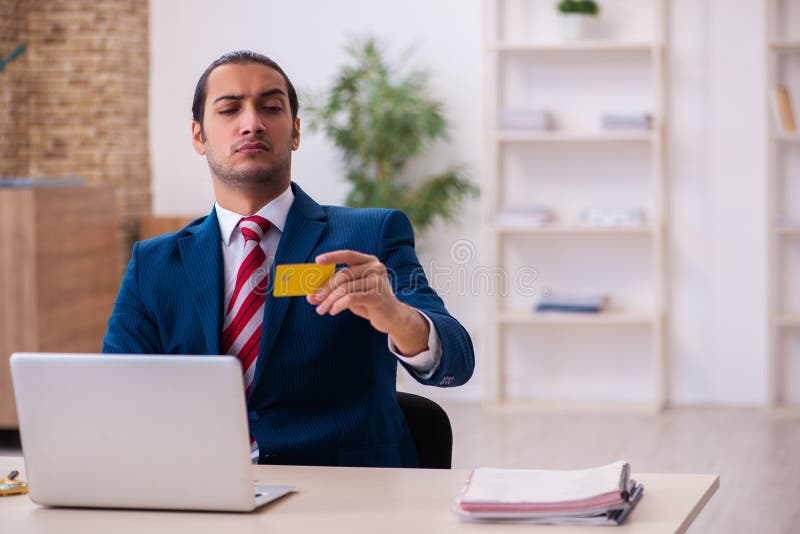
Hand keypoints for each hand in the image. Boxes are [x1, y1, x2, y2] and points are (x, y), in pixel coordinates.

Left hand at [307, 250, 429, 354]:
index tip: (317, 261)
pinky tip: (333, 311)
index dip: (332, 257)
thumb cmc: (370, 301)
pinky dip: (338, 305)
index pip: (348, 255)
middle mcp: (376, 268)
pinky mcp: (378, 296)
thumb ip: (334, 291)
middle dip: (325, 288)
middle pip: (343, 275)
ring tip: (322, 310)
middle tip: (314, 299)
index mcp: (369, 261)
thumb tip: (311, 296)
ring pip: (345, 288)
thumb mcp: (352, 292)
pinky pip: (351, 298)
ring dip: (329, 300)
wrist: (392, 317)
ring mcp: (378, 281)